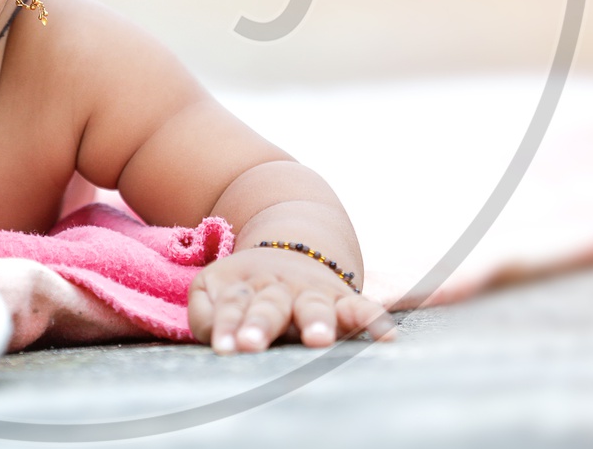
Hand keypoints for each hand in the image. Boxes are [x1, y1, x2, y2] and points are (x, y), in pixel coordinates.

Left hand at [188, 246, 396, 352]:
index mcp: (243, 285)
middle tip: (251, 344)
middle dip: (261, 325)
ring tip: (317, 339)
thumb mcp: (213, 289)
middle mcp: (278, 288)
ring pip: (313, 306)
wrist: (292, 245)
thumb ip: (206, 315)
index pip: (231, 305)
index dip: (226, 325)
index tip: (224, 347)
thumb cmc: (247, 288)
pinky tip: (386, 336)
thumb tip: (219, 339)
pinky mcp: (343, 300)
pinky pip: (361, 307)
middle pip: (268, 306)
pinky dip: (374, 319)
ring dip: (316, 321)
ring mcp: (312, 293)